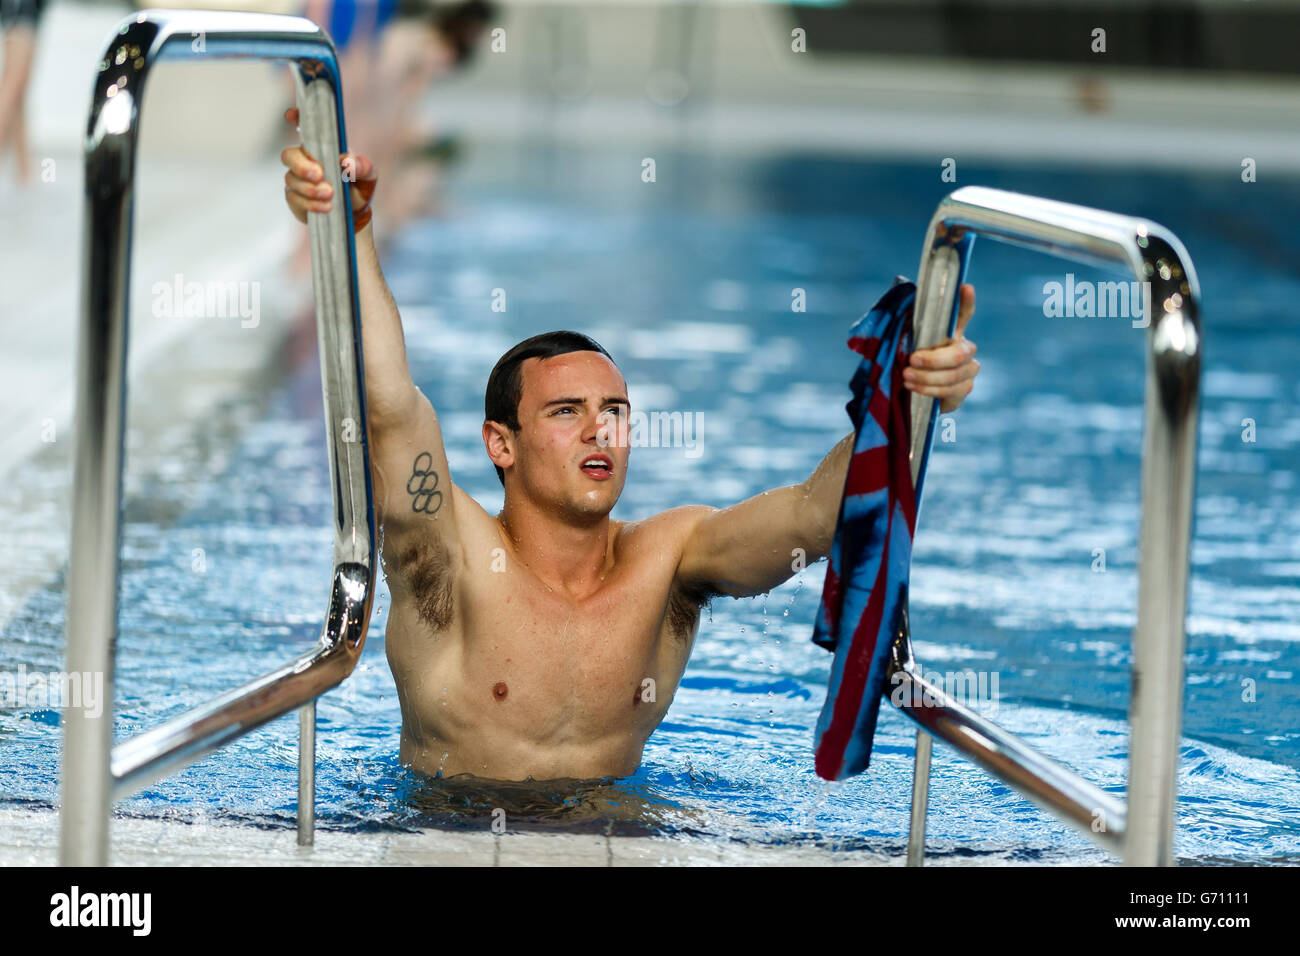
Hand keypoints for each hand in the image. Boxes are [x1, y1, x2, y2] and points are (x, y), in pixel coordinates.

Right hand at [280, 107, 377, 232]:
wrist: (355, 214)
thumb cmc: (359, 186)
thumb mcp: (368, 175)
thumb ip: (362, 166)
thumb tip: (347, 162)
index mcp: (322, 146)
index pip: (304, 126)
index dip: (296, 118)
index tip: (292, 115)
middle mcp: (305, 159)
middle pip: (288, 155)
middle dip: (301, 166)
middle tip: (319, 175)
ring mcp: (297, 178)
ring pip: (291, 179)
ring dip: (311, 189)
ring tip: (330, 194)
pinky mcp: (295, 198)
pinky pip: (294, 198)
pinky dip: (311, 203)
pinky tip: (327, 206)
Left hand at [903, 283, 979, 413]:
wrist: (917, 392)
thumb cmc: (912, 363)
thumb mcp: (906, 345)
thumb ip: (905, 331)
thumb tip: (887, 310)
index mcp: (952, 332)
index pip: (963, 314)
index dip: (966, 302)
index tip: (965, 287)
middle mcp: (965, 348)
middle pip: (958, 354)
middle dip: (933, 359)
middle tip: (912, 360)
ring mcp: (969, 369)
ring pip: (953, 375)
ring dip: (926, 377)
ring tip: (906, 376)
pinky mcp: (965, 388)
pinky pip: (950, 391)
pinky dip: (928, 389)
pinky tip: (913, 386)